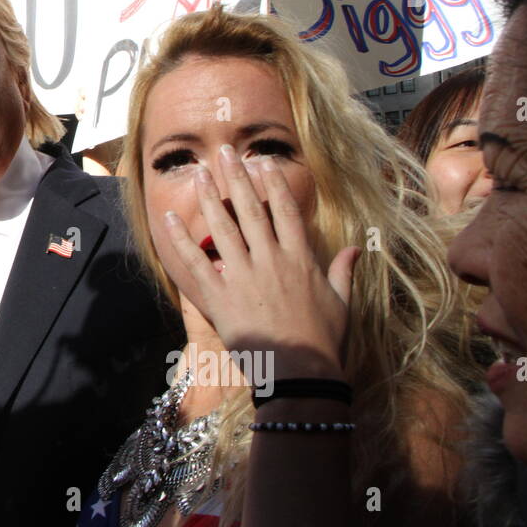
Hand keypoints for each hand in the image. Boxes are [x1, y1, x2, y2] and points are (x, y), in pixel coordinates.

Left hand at [163, 146, 358, 378]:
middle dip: (238, 179)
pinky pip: (197, 263)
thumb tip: (357, 248)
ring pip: (223, 229)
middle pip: (251, 211)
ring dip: (210, 199)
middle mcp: (271, 261)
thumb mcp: (342, 303)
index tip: (262, 163)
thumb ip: (344, 271)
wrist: (300, 374)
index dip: (273, 185)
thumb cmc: (323, 341)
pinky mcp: (221, 297)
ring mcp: (244, 277)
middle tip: (225, 152)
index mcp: (300, 260)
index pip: (285, 212)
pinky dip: (181, 240)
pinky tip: (170, 219)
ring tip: (200, 174)